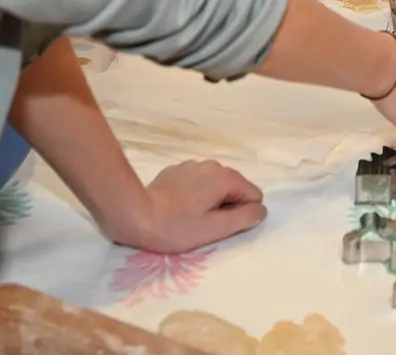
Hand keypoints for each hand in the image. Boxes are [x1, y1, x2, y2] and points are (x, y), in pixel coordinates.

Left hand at [97, 159, 266, 253]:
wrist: (134, 213)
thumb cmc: (175, 227)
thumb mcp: (214, 230)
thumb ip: (243, 218)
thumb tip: (261, 210)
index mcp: (226, 177)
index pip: (253, 196)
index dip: (241, 215)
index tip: (218, 226)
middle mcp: (213, 165)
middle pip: (235, 189)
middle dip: (226, 207)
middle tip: (203, 225)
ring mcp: (193, 165)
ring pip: (215, 185)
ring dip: (210, 200)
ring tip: (188, 217)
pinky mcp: (176, 170)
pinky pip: (197, 183)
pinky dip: (194, 194)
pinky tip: (177, 207)